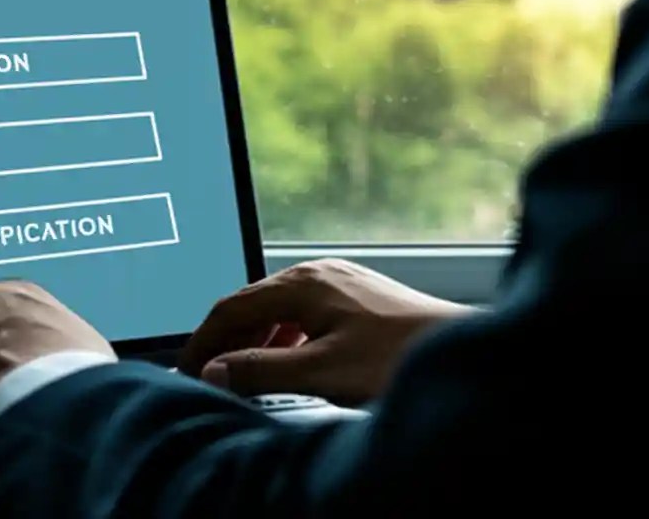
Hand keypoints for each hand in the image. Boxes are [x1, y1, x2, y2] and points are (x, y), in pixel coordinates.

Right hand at [178, 259, 474, 403]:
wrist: (462, 350)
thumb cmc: (399, 359)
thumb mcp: (320, 372)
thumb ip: (261, 371)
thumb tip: (216, 370)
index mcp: (302, 283)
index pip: (231, 308)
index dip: (203, 342)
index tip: (187, 369)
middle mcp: (319, 273)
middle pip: (252, 304)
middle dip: (226, 340)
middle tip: (209, 374)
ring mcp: (341, 281)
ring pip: (279, 307)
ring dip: (255, 340)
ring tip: (242, 372)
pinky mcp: (360, 296)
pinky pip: (304, 311)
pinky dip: (283, 336)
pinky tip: (289, 359)